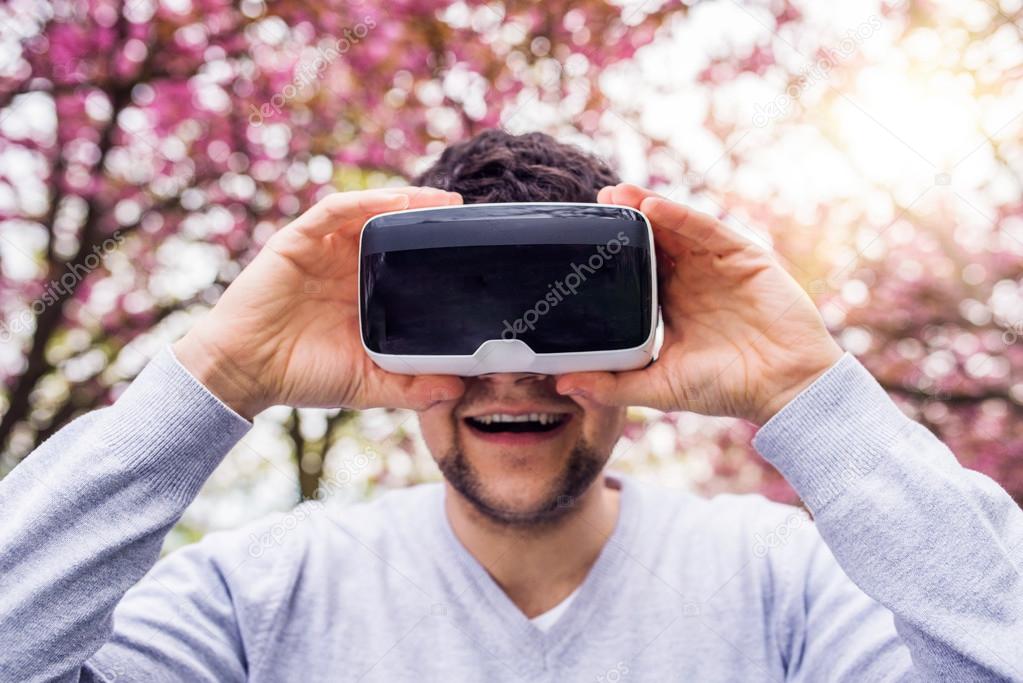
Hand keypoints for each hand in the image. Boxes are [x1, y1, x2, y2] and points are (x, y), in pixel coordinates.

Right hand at [173, 187, 466, 418]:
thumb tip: (459, 391)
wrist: (246, 373)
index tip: (472, 245)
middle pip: (392, 229)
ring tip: (439, 200)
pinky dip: (365, 201)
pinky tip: (395, 200)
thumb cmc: (304, 377)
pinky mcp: (298, 241)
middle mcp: (346, 265)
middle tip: (463, 211)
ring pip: (368, 212)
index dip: (436, 250)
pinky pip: (334, 211)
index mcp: (365, 293)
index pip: (406, 260)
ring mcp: (322, 250)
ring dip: (404, 201)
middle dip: (427, 217)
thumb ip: (411, 387)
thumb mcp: (368, 384)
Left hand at [555, 184, 842, 424]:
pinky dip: (681, 217)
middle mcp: (693, 280)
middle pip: (654, 242)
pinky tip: (653, 206)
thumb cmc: (727, 389)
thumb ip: (613, 384)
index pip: (637, 270)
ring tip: (616, 194)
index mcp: (673, 305)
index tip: (579, 240)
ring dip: (646, 209)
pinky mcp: (744, 258)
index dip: (612, 255)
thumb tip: (563, 385)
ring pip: (677, 229)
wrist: (785, 389)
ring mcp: (718, 266)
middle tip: (594, 203)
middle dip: (625, 222)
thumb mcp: (660, 387)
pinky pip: (708, 230)